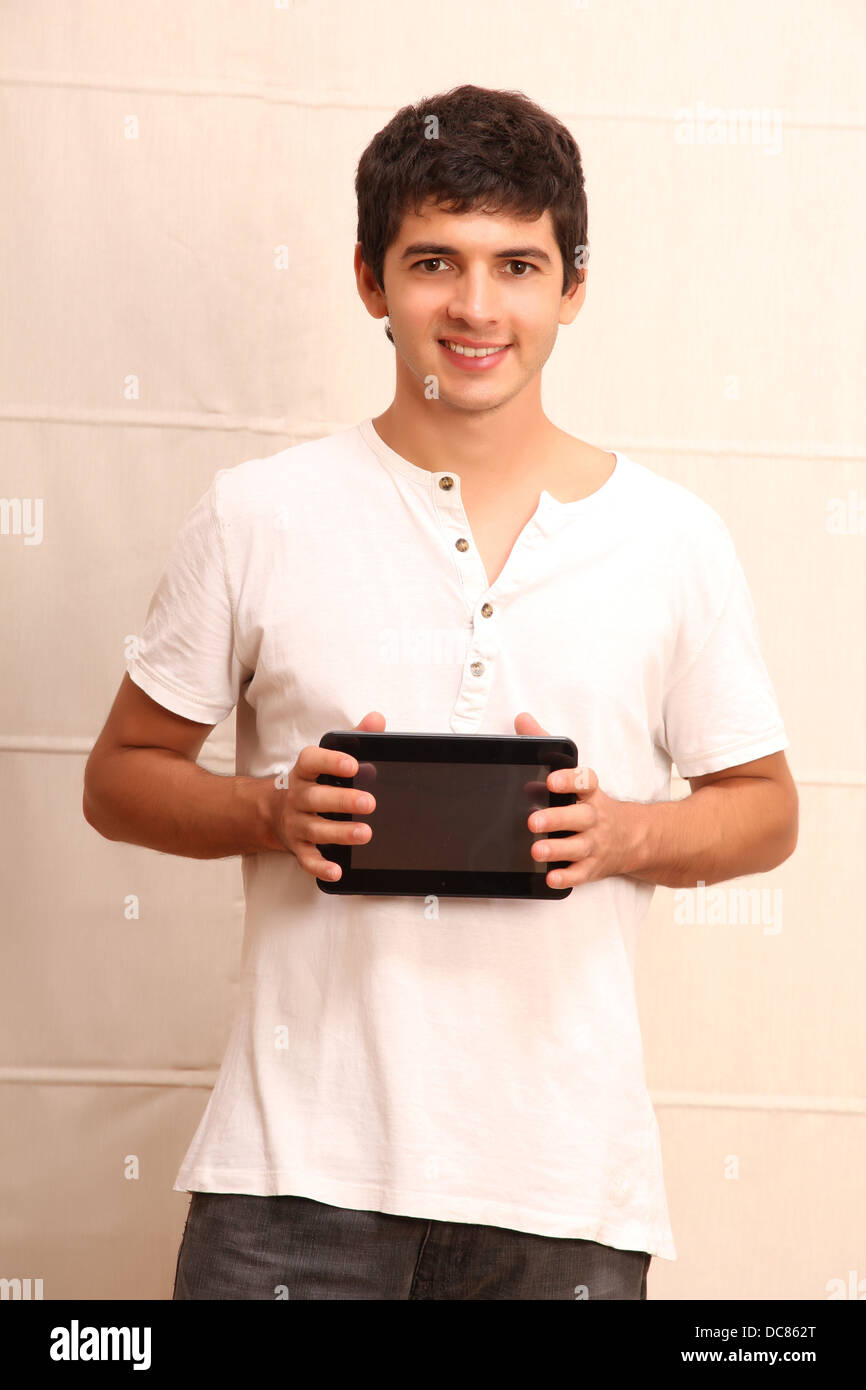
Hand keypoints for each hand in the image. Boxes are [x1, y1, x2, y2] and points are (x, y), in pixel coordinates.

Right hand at [269, 710, 383, 879]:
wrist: (271, 812)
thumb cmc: (311, 783)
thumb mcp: (327, 759)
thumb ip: (354, 738)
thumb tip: (377, 720)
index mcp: (304, 772)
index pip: (312, 761)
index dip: (330, 762)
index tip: (352, 764)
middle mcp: (297, 797)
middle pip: (316, 798)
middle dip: (343, 801)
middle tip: (369, 803)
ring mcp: (296, 824)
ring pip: (315, 829)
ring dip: (340, 833)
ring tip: (365, 833)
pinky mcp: (298, 847)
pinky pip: (307, 859)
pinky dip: (321, 866)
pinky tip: (337, 870)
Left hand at [513, 712, 641, 887]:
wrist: (633, 838)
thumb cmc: (591, 803)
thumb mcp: (574, 776)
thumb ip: (547, 745)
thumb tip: (522, 719)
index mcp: (589, 793)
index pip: (585, 782)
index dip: (570, 780)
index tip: (551, 779)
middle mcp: (594, 818)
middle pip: (580, 817)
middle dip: (557, 819)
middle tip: (533, 820)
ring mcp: (595, 844)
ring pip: (578, 847)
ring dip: (557, 849)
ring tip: (536, 849)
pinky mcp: (592, 867)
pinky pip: (581, 874)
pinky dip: (567, 877)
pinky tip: (551, 877)